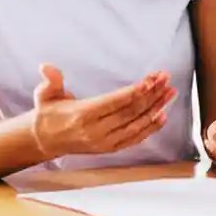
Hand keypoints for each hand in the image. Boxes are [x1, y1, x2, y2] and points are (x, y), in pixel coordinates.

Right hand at [31, 64, 175, 157]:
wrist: (45, 141)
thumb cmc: (48, 113)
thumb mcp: (44, 94)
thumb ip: (50, 80)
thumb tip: (46, 66)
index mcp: (82, 115)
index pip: (114, 103)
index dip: (134, 92)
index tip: (150, 81)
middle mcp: (96, 131)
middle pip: (130, 112)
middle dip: (151, 95)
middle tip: (165, 79)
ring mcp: (104, 142)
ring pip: (136, 125)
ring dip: (156, 108)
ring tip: (170, 92)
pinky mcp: (110, 148)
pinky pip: (135, 138)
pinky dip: (150, 128)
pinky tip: (163, 115)